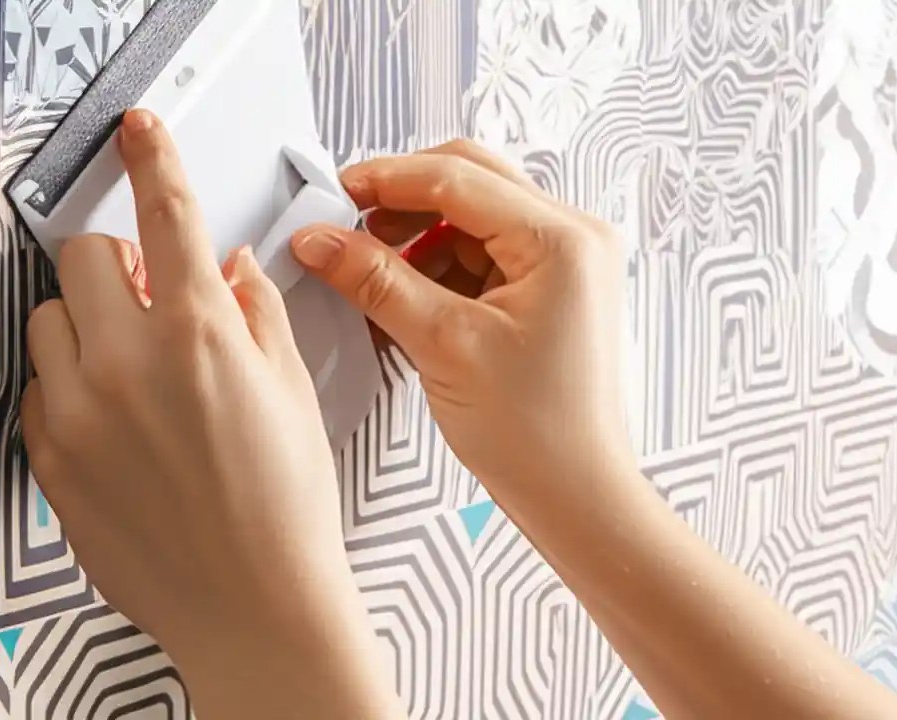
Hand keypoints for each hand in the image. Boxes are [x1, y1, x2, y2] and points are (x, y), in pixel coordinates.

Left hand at [21, 110, 402, 718]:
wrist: (253, 606)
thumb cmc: (284, 508)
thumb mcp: (292, 392)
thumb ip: (254, 312)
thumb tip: (228, 268)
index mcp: (197, 334)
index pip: (164, 212)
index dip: (150, 158)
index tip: (137, 133)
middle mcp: (126, 363)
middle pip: (81, 257)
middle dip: (115, 265)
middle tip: (147, 296)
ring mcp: (79, 413)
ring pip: (49, 319)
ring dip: (87, 324)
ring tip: (131, 367)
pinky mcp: (50, 460)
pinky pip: (40, 389)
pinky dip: (71, 386)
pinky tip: (116, 420)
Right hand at [292, 142, 896, 719]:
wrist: (575, 495)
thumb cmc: (536, 434)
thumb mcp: (442, 344)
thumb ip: (376, 281)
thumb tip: (321, 241)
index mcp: (562, 240)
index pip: (458, 178)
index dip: (387, 180)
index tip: (336, 194)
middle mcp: (573, 240)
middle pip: (469, 182)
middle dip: (403, 201)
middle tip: (349, 225)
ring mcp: (565, 264)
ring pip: (473, 218)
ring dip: (419, 236)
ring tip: (373, 274)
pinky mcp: (550, 291)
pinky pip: (483, 254)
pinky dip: (438, 266)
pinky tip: (404, 297)